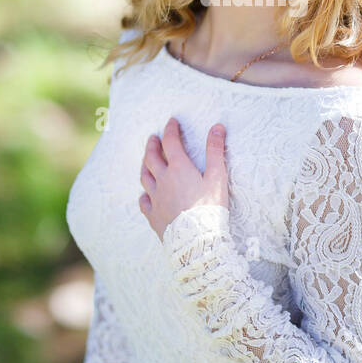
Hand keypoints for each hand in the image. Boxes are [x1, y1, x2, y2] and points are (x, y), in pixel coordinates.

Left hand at [139, 118, 229, 241]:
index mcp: (178, 168)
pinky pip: (144, 202)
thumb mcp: (217, 176)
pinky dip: (144, 195)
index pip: (171, 142)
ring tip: (146, 161)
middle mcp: (163, 181)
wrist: (197, 240)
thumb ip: (216, 150)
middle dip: (153, 145)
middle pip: (152, 158)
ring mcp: (156, 199)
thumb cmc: (210, 208)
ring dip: (145, 166)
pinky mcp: (154, 216)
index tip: (172, 122)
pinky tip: (145, 195)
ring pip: (145, 178)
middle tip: (153, 138)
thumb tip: (217, 127)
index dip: (171, 130)